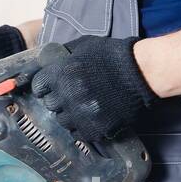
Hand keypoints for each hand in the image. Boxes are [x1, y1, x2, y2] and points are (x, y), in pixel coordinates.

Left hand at [30, 35, 157, 142]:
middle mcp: (67, 95)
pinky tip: (92, 117)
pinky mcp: (96, 127)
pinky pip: (80, 134)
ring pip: (63, 121)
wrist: (141, 72)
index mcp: (60, 74)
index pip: (39, 87)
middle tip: (72, 95)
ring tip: (83, 107)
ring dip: (70, 115)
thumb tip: (51, 63)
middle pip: (51, 105)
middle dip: (59, 100)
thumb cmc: (113, 56)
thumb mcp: (83, 47)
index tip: (51, 87)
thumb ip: (64, 57)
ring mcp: (81, 114)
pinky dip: (84, 127)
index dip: (45, 87)